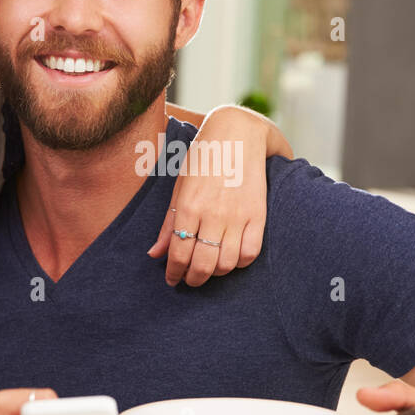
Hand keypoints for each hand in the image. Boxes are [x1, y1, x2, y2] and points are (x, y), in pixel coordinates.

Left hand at [148, 107, 268, 286]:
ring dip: (216, 273)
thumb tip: (155, 255)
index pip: (179, 254)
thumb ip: (169, 224)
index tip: (173, 279)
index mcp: (189, 206)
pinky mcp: (259, 215)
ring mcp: (238, 215)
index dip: (174, 273)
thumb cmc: (203, 159)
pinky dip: (240, 263)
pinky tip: (231, 258)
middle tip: (190, 280)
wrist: (238, 134)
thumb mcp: (180, 187)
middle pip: (203, 264)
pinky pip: (250, 253)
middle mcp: (213, 214)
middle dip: (194, 278)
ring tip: (210, 269)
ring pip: (227, 263)